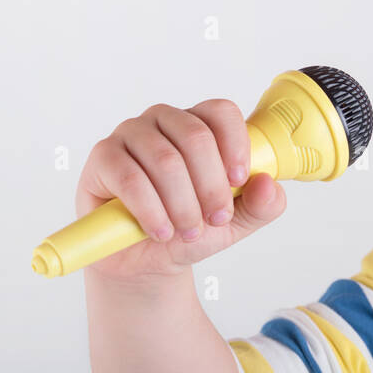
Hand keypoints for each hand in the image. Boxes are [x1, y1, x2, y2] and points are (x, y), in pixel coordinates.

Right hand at [75, 99, 287, 283]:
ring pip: (165, 159)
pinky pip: (130, 177)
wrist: (147, 260)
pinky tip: (161, 231)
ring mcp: (131, 135)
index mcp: (200, 124)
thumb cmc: (191, 229)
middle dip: (211, 185)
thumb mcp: (236, 222)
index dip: (235, 143)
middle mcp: (165, 121)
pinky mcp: (103, 157)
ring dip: (182, 203)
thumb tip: (269, 185)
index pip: (221, 112)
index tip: (240, 180)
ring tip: (187, 231)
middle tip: (214, 219)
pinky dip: (151, 209)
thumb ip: (262, 204)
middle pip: (196, 137)